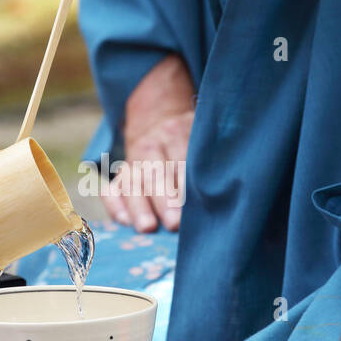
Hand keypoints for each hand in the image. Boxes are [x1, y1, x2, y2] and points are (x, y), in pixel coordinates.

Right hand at [104, 53, 194, 231]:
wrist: (156, 112)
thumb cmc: (189, 132)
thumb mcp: (200, 130)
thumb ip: (210, 153)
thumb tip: (228, 185)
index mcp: (176, 132)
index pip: (181, 161)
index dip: (186, 184)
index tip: (194, 205)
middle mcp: (152, 145)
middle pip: (155, 174)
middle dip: (164, 200)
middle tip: (173, 224)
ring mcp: (133, 159)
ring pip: (132, 182)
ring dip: (139, 206)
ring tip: (147, 227)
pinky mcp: (121, 172)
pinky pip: (111, 188)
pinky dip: (115, 205)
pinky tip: (123, 221)